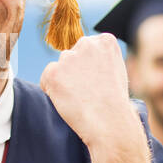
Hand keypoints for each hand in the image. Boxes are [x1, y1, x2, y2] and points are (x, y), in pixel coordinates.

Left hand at [39, 34, 138, 149]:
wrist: (109, 121)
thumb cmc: (115, 102)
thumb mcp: (116, 70)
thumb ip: (100, 58)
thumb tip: (83, 59)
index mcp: (105, 41)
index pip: (87, 47)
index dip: (90, 67)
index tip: (98, 81)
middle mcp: (87, 44)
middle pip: (72, 55)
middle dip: (75, 71)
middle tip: (87, 91)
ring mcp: (69, 57)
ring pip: (59, 67)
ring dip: (64, 80)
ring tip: (80, 97)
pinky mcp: (54, 72)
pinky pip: (46, 78)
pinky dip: (52, 89)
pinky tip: (67, 100)